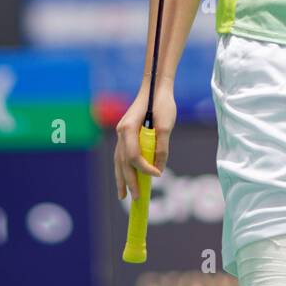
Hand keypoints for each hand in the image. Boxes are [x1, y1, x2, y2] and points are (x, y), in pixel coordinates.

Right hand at [114, 83, 176, 200]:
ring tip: (123, 195)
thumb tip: (159, 168)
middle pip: (122, 162)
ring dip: (121, 178)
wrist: (156, 86)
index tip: (158, 175)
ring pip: (119, 160)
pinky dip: (123, 167)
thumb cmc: (162, 103)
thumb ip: (161, 147)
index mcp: (128, 129)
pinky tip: (125, 177)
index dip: (145, 169)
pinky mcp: (125, 132)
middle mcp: (121, 132)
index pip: (134, 157)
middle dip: (128, 182)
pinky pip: (122, 154)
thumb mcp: (166, 126)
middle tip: (134, 199)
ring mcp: (121, 132)